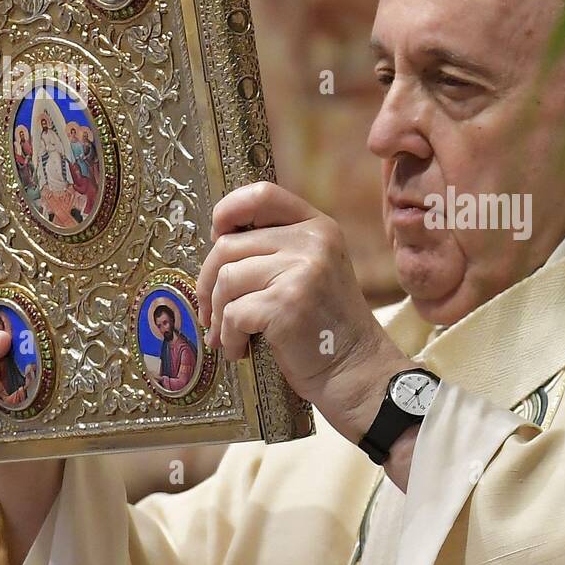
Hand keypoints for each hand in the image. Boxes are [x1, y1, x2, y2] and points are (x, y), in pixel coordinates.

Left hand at [197, 182, 414, 446]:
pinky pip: (232, 314)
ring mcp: (301, 272)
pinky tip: (240, 350)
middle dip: (208, 283)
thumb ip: (279, 248)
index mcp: (318, 227)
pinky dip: (229, 338)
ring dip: (217, 314)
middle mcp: (312, 242)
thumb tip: (217, 241)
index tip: (216, 238)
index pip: (261, 194)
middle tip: (211, 311)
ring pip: (226, 280)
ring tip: (228, 335)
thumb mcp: (314, 270)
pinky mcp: (286, 305)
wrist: (356, 370)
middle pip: (228, 245)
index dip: (227, 211)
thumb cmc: (326, 327)